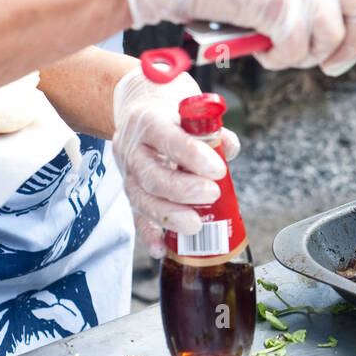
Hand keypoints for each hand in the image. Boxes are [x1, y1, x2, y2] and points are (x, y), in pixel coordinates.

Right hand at [112, 70, 239, 257]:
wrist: (139, 108)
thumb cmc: (171, 109)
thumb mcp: (193, 108)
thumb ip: (214, 131)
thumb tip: (228, 148)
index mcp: (148, 121)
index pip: (166, 138)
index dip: (191, 155)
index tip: (218, 169)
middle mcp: (131, 148)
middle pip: (150, 175)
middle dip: (182, 191)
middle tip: (211, 195)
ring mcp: (127, 172)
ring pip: (140, 199)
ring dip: (168, 216)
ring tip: (195, 225)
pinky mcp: (130, 190)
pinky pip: (136, 215)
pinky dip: (149, 234)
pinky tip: (162, 248)